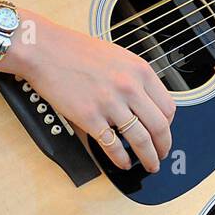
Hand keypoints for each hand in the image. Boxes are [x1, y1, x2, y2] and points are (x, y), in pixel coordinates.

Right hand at [21, 19, 176, 173]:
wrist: (45, 50)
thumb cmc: (75, 51)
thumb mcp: (118, 57)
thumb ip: (134, 79)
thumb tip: (146, 103)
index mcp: (139, 70)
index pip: (168, 106)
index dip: (169, 125)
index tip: (165, 132)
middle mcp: (129, 87)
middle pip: (160, 127)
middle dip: (164, 146)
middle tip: (162, 154)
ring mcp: (110, 103)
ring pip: (141, 140)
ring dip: (148, 158)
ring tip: (149, 165)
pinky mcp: (89, 117)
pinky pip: (113, 146)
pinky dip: (121, 159)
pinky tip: (123, 163)